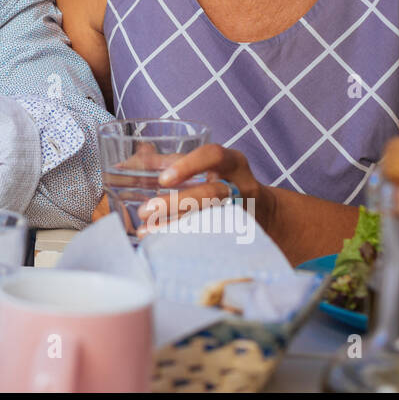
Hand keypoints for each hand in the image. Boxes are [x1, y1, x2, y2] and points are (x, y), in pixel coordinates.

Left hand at [135, 144, 270, 233]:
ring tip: (146, 231)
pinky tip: (163, 243)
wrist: (266, 213)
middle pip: (212, 194)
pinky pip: (213, 240)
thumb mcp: (207, 166)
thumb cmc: (225, 182)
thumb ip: (171, 161)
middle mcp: (242, 186)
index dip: (188, 165)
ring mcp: (243, 213)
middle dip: (176, 203)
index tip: (163, 180)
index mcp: (232, 162)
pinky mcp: (239, 235)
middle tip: (145, 210)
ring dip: (175, 226)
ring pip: (211, 220)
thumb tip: (131, 160)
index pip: (214, 156)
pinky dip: (186, 242)